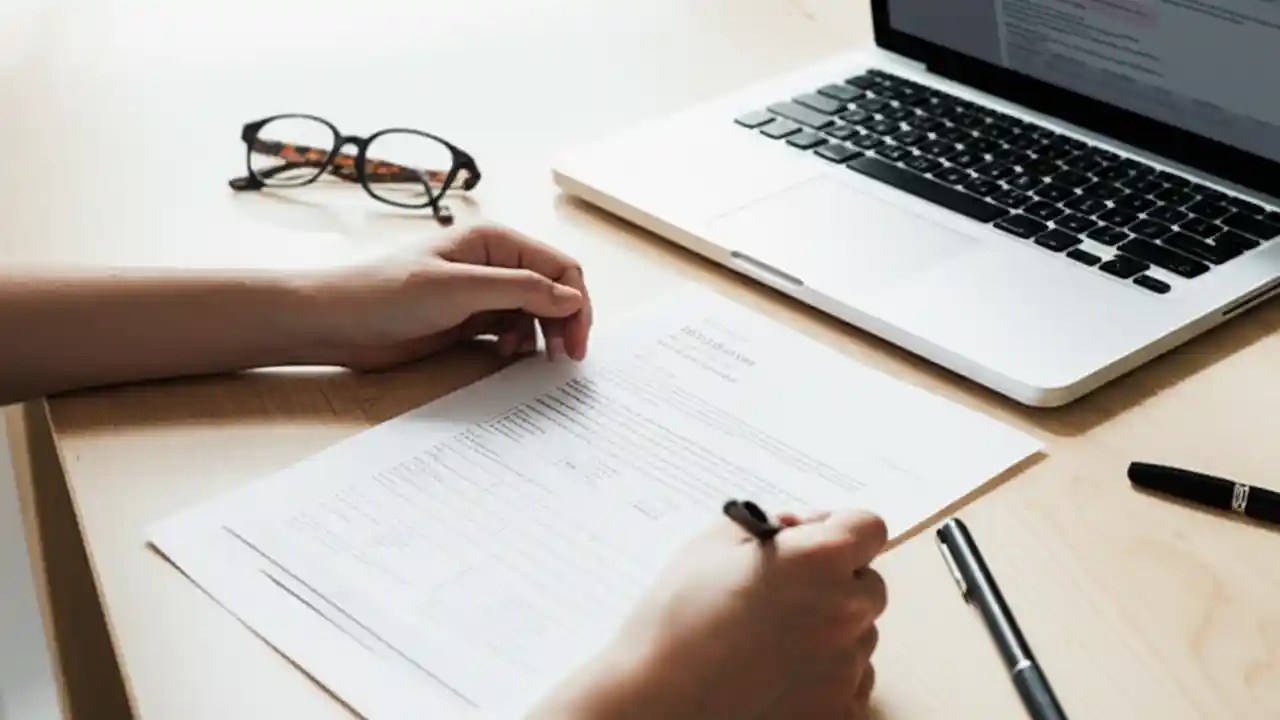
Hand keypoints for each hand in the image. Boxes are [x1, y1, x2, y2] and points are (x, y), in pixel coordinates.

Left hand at [299, 223, 592, 368]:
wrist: (337, 322)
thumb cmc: (387, 294)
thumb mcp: (460, 289)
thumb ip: (521, 291)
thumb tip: (573, 298)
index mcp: (495, 242)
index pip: (559, 268)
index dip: (576, 302)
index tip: (577, 340)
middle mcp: (493, 264)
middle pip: (552, 291)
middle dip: (563, 322)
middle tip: (565, 357)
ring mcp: (481, 293)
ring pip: (535, 314)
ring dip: (540, 336)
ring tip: (529, 357)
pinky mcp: (469, 320)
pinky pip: (511, 331)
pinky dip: (517, 345)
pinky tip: (503, 354)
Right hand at [529, 509, 887, 718]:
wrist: (655, 704)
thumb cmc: (675, 623)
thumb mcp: (710, 546)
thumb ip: (771, 526)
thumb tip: (804, 527)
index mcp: (817, 560)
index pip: (869, 527)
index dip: (841, 531)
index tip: (817, 542)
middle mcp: (844, 611)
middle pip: (868, 585)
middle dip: (836, 584)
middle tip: (784, 598)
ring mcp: (846, 668)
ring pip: (859, 637)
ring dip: (830, 634)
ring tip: (770, 645)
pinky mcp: (840, 712)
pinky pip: (852, 684)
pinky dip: (825, 679)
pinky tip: (778, 677)